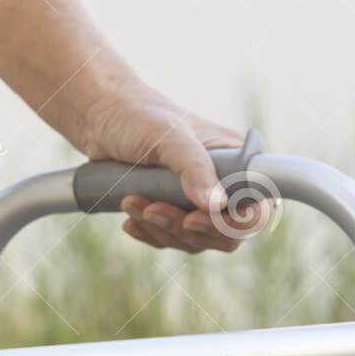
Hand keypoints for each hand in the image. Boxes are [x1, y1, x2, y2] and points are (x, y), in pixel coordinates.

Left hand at [73, 81, 272, 252]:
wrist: (99, 117)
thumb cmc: (138, 116)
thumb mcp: (167, 136)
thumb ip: (194, 168)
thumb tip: (216, 205)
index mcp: (237, 161)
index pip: (255, 209)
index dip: (229, 224)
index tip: (191, 219)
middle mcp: (224, 184)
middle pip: (224, 234)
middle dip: (185, 228)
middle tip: (151, 208)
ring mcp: (197, 200)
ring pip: (194, 239)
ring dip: (160, 228)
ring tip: (130, 201)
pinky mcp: (171, 210)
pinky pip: (169, 238)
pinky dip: (149, 232)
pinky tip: (129, 219)